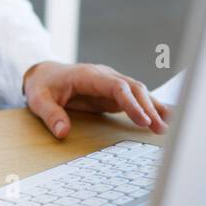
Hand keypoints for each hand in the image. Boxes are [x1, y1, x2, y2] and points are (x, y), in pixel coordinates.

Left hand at [22, 61, 170, 139]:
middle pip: (134, 88)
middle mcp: (105, 76)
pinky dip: (151, 105)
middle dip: (149, 108)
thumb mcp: (39, 99)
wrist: (44, 73)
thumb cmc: (43, 85)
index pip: (117, 87)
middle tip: (159, 129)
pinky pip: (135, 97)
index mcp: (89, 75)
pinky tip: (166, 116)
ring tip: (166, 128)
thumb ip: (51, 114)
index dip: (132, 103)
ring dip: (153, 108)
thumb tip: (62, 132)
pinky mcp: (114, 92)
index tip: (143, 120)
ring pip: (138, 91)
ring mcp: (111, 83)